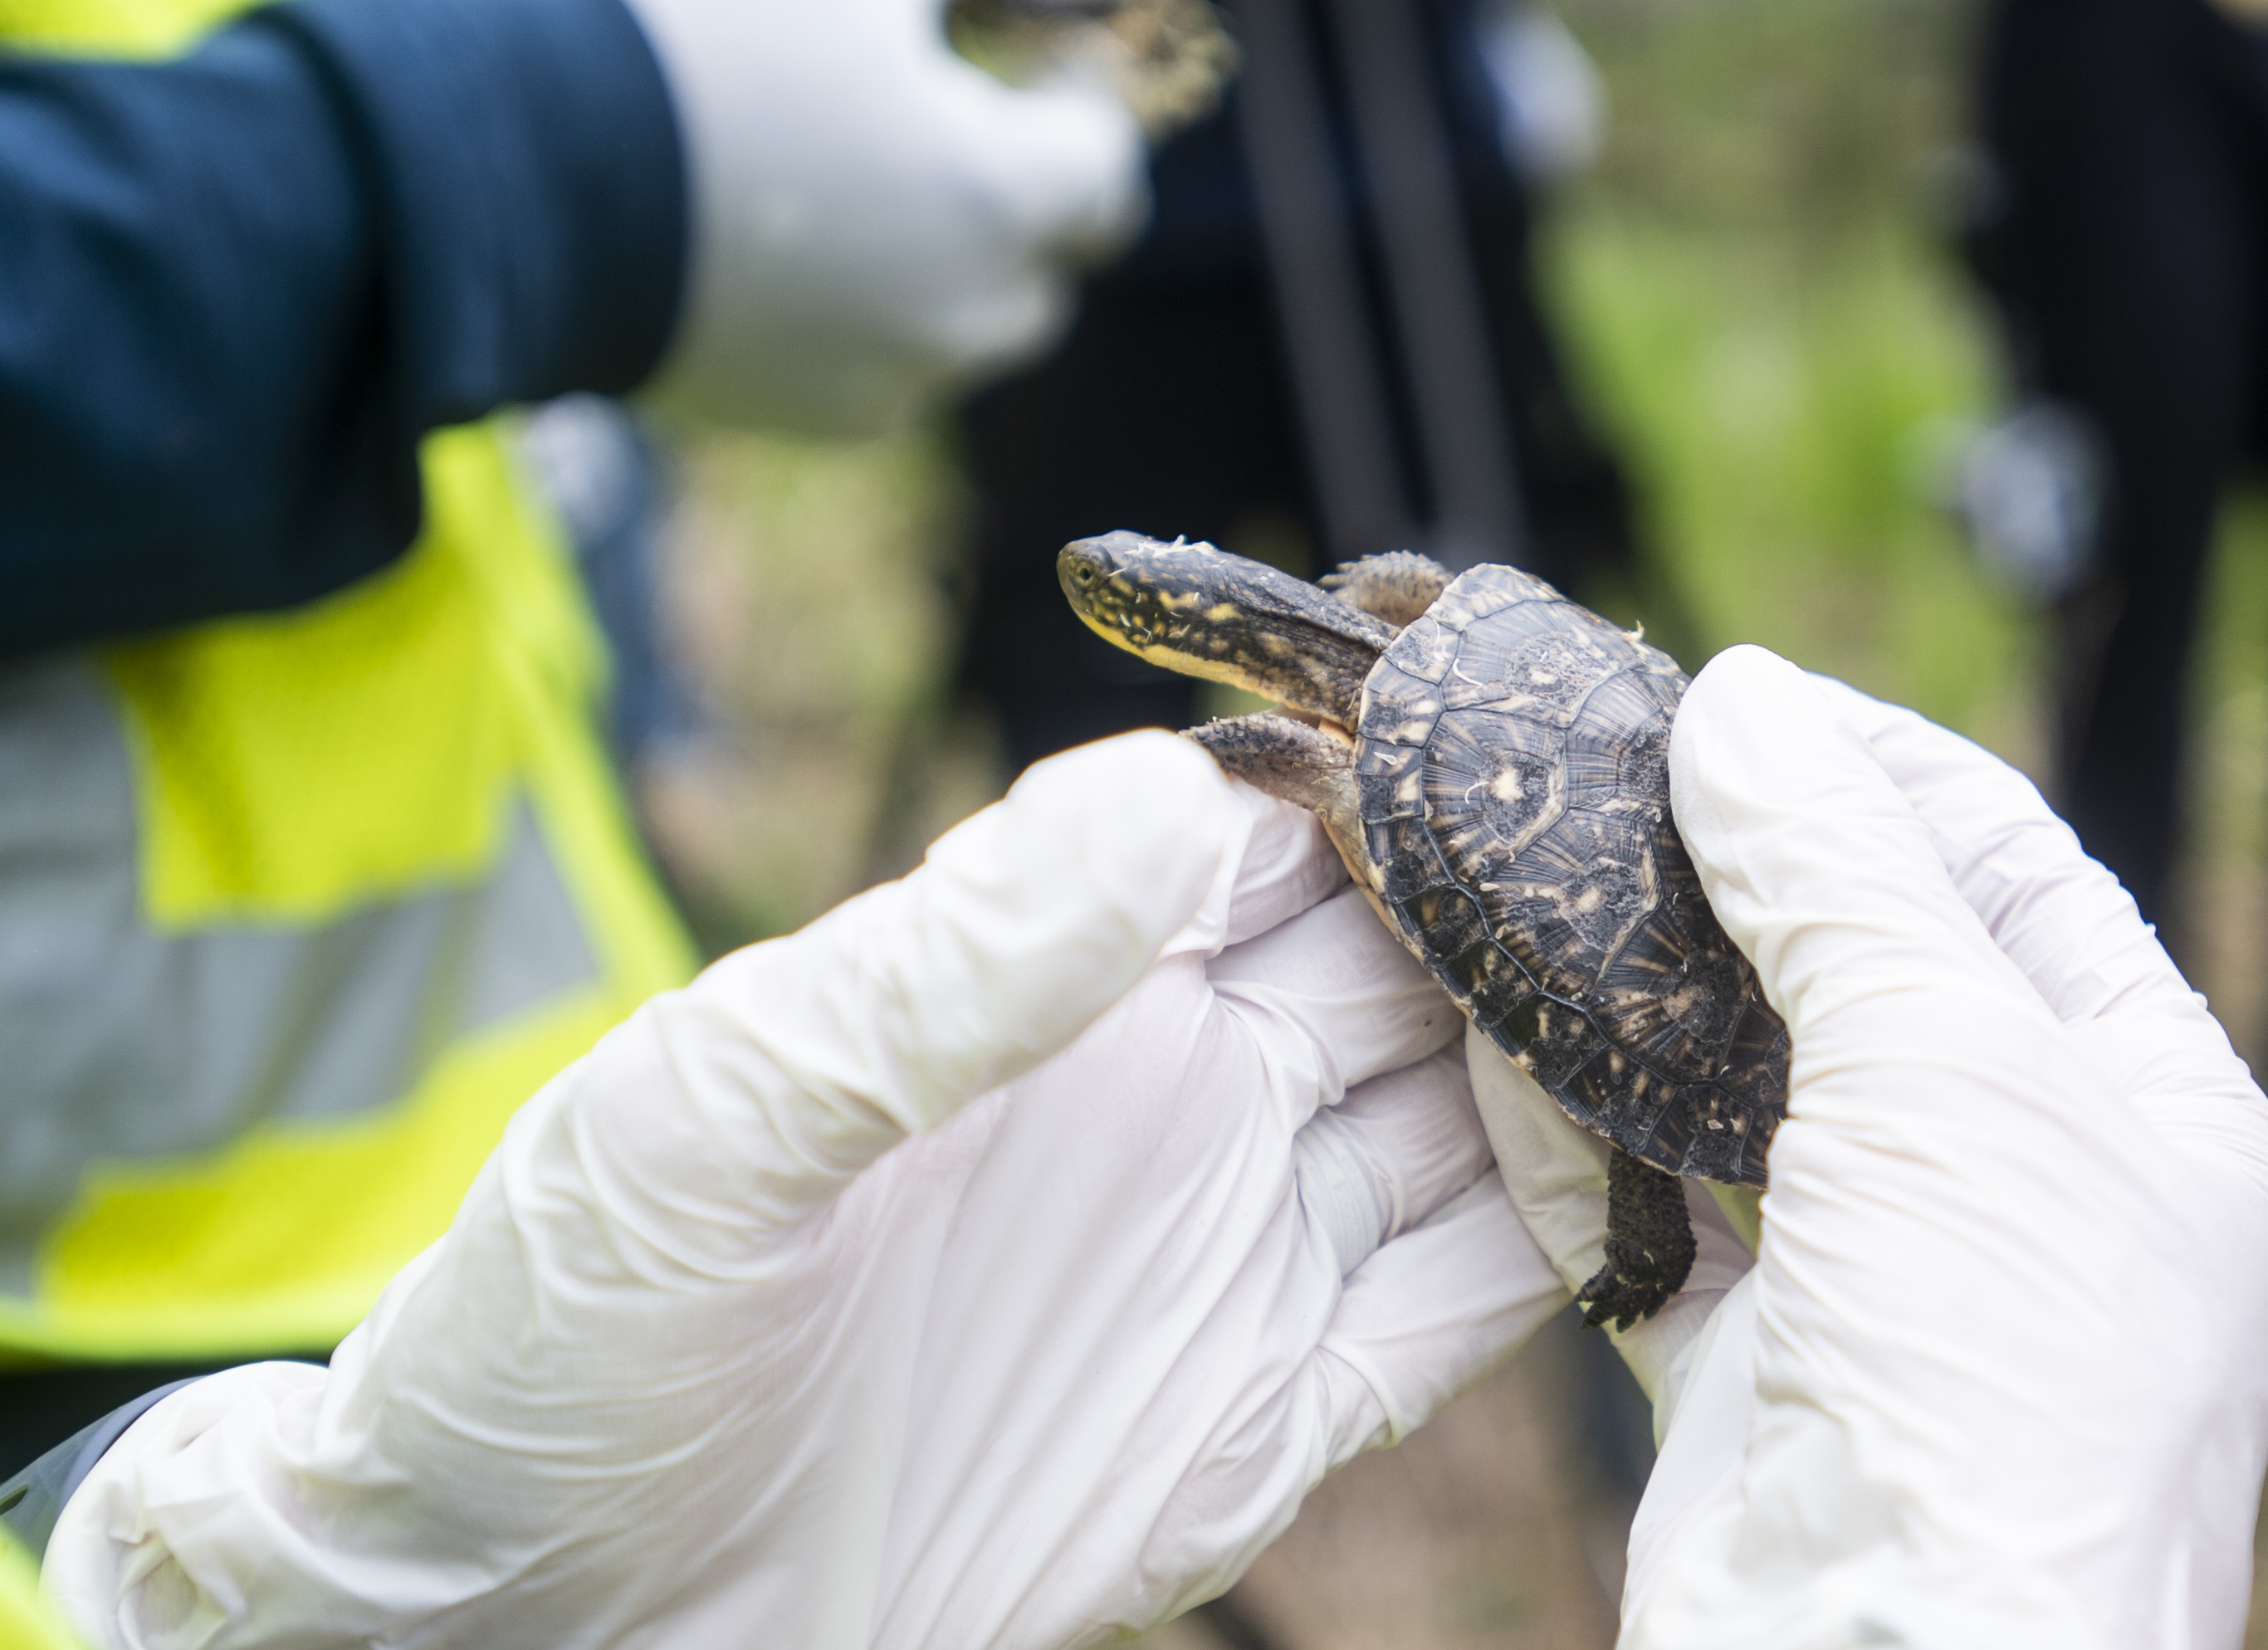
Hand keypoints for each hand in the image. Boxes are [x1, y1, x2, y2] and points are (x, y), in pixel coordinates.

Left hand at [43, 733, 1566, 1648]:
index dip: (1402, 765)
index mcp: (1040, 983)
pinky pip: (1464, 1307)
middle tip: (1709, 834)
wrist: (530, 1615)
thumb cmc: (568, 1337)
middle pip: (1410, 952)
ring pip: (1473, 1114)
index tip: (1540, 708)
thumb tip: (1162, 790)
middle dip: (1540, 888)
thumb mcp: (715, 1124)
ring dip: (1587, 1049)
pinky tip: (1680, 1170)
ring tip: (1736, 979)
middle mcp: (1166, 1091)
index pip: (1270, 824)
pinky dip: (1578, 1238)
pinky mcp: (1267, 1416)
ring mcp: (1230, 1249)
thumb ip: (942, 971)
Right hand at [562, 0, 1147, 434]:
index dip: (1070, 102)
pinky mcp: (797, 420)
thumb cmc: (697, 38)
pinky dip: (853, 310)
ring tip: (845, 173)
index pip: (1107, 169)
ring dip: (935, 258)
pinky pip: (871, 367)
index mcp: (1005, 199)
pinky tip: (776, 238)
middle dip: (1009, 194)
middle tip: (926, 112)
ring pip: (959, 323)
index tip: (1009, 55)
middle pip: (1042, 263)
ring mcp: (882, 384)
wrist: (508, 181)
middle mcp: (966, 318)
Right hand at [1474, 648, 2267, 1648]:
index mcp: (2155, 1124)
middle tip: (1610, 772)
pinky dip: (1572, 1143)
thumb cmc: (1998, 1387)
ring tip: (1541, 879)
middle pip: (1873, 978)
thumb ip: (1842, 875)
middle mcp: (2032, 1205)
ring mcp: (1891, 1301)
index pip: (2019, 876)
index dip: (1879, 770)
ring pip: (1749, 1102)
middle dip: (1745, 873)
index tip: (1735, 699)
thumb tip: (1745, 705)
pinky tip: (1501, 1047)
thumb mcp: (1947, 1069)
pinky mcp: (1757, 1391)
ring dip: (1643, 996)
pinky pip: (1650, 1231)